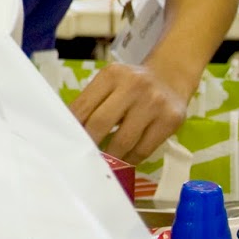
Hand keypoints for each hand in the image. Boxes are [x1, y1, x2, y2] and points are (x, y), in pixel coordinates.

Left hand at [69, 61, 188, 164]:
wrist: (170, 77)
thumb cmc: (132, 84)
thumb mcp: (110, 83)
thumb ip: (92, 103)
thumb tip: (70, 132)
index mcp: (112, 75)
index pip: (83, 106)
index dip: (72, 128)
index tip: (67, 143)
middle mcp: (134, 86)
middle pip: (101, 123)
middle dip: (89, 144)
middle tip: (82, 157)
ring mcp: (154, 103)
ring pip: (123, 142)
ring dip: (109, 157)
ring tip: (102, 163)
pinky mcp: (171, 121)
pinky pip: (143, 150)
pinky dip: (129, 160)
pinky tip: (123, 161)